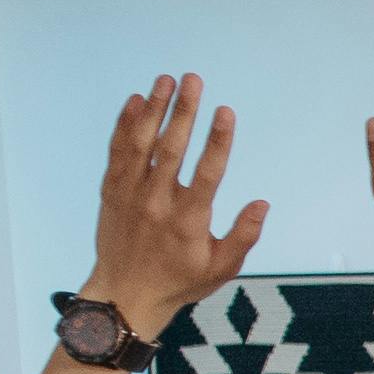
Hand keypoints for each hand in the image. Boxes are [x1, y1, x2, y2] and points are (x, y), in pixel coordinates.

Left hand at [85, 77, 267, 333]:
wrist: (125, 294)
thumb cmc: (180, 281)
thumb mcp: (221, 268)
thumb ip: (244, 236)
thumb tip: (262, 204)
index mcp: (188, 221)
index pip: (207, 173)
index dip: (218, 141)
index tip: (226, 112)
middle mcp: (157, 203)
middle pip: (171, 149)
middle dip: (183, 111)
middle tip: (193, 79)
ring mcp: (130, 195)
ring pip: (141, 144)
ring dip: (154, 109)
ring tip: (166, 80)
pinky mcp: (111, 191)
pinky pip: (117, 151)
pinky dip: (124, 125)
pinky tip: (136, 101)